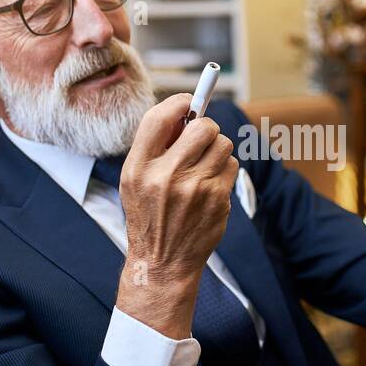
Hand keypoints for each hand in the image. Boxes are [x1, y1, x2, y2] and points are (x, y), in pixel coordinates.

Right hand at [114, 94, 237, 338]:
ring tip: (203, 167)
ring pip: (223, 144)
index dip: (180, 103)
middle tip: (200, 140)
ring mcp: (196, 189)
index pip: (160, 118)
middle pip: (203, 127)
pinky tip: (210, 187)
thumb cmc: (148, 216)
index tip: (190, 102)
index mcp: (138, 168)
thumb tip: (187, 112)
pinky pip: (231, 166)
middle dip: (206, 128)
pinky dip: (224, 171)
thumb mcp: (134, 181)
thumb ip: (154, 146)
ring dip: (217, 150)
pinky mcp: (218, 201)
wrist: (162, 263)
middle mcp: (166, 176)